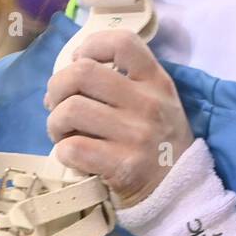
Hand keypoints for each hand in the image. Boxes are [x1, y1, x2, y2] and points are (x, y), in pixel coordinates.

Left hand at [44, 29, 192, 206]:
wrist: (180, 192)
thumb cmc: (158, 142)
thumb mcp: (157, 101)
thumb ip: (123, 82)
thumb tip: (65, 79)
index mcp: (156, 81)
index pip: (121, 42)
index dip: (90, 46)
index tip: (80, 63)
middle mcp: (148, 103)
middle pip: (82, 73)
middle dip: (57, 87)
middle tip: (58, 105)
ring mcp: (136, 136)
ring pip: (70, 110)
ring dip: (55, 123)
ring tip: (63, 134)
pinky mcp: (123, 167)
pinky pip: (72, 148)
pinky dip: (63, 151)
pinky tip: (73, 155)